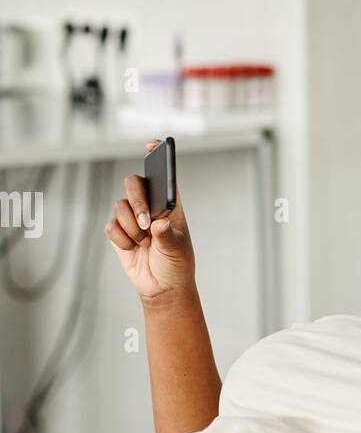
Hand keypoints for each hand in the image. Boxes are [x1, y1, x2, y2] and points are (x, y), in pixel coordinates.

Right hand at [105, 142, 195, 301]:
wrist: (162, 287)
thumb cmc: (176, 265)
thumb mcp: (177, 251)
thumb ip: (167, 236)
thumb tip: (158, 224)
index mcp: (169, 204)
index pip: (165, 175)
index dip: (159, 156)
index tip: (153, 144)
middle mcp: (149, 206)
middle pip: (134, 184)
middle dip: (137, 202)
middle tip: (146, 223)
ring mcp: (132, 218)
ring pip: (120, 206)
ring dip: (131, 227)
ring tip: (144, 243)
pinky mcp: (119, 231)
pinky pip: (111, 226)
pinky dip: (122, 240)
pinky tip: (133, 249)